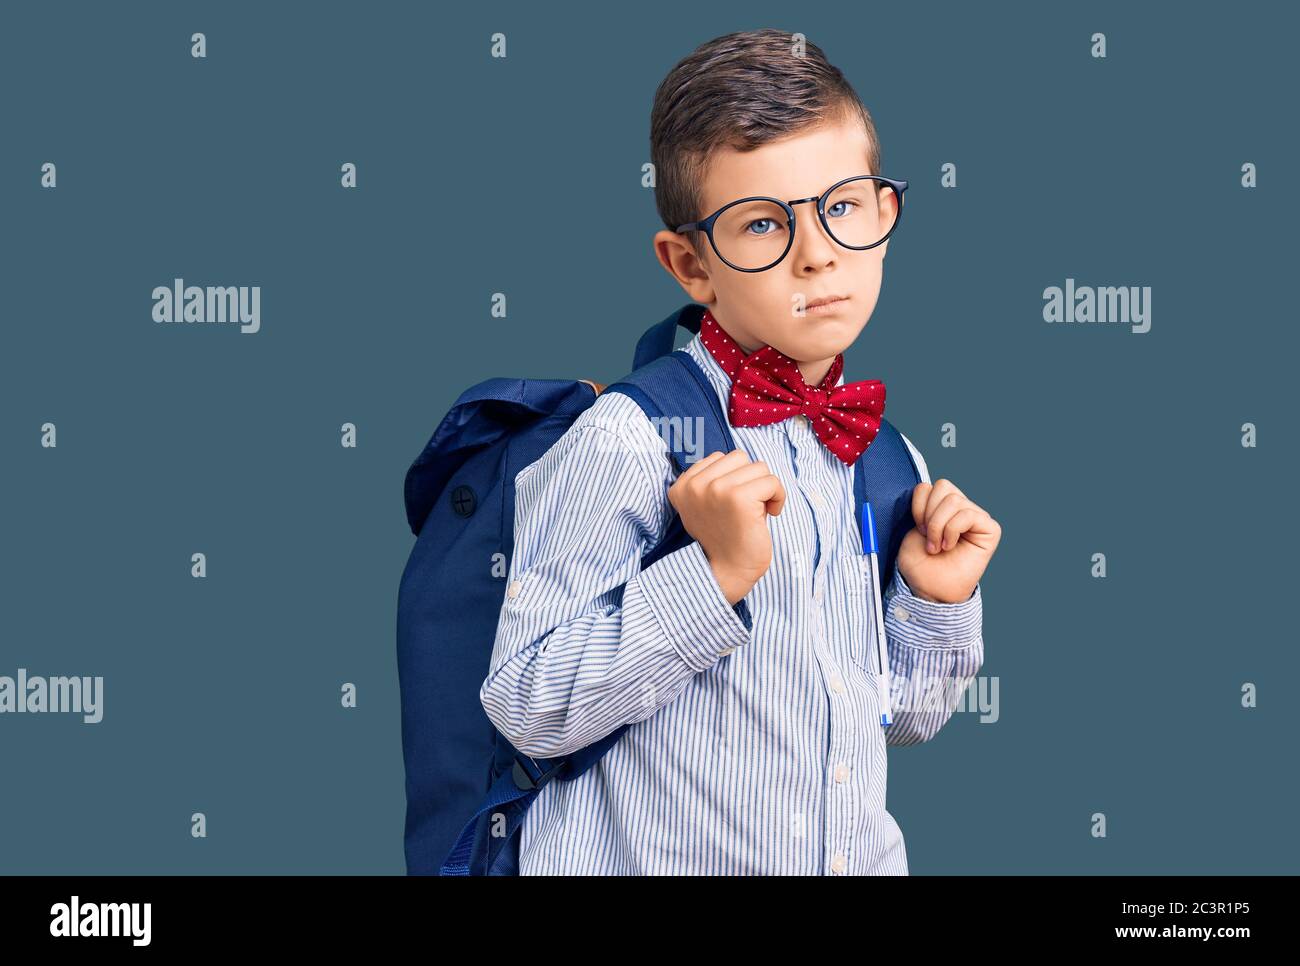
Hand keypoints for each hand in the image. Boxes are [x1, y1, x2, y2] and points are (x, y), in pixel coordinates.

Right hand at [668, 449, 785, 604]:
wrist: (728, 573)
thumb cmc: (724, 539)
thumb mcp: (704, 505)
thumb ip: (711, 481)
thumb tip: (738, 460)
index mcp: (682, 486)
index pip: (719, 458)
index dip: (735, 478)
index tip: (734, 504)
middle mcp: (695, 486)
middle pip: (739, 457)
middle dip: (750, 480)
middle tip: (747, 508)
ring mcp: (716, 489)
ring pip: (758, 467)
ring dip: (765, 488)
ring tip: (757, 511)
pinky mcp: (738, 497)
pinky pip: (771, 481)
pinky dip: (778, 497)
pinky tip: (770, 514)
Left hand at [894, 479, 999, 602]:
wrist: (930, 590)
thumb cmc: (921, 564)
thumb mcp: (911, 530)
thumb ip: (921, 505)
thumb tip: (927, 485)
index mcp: (942, 507)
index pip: (928, 486)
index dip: (919, 507)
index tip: (918, 530)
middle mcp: (961, 509)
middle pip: (943, 486)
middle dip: (929, 515)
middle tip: (929, 539)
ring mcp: (976, 517)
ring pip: (954, 500)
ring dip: (939, 526)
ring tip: (938, 546)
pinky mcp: (989, 529)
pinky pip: (968, 514)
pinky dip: (952, 530)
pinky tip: (949, 546)